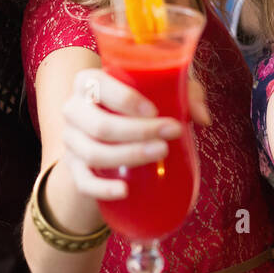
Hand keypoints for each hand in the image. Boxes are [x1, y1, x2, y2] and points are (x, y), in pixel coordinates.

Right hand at [60, 68, 186, 200]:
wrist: (110, 133)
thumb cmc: (138, 104)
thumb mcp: (162, 90)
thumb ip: (185, 95)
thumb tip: (202, 118)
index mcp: (88, 81)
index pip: (99, 85)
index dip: (127, 99)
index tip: (155, 110)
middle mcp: (73, 108)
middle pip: (100, 124)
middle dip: (139, 131)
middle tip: (172, 132)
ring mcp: (71, 140)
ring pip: (94, 153)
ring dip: (129, 155)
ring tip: (162, 152)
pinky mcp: (74, 168)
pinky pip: (83, 182)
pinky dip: (103, 189)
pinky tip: (125, 191)